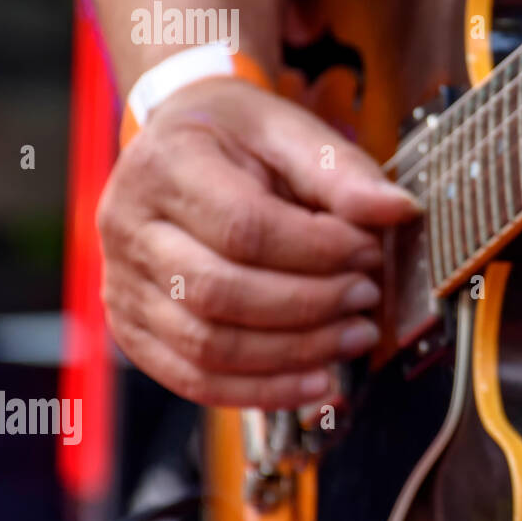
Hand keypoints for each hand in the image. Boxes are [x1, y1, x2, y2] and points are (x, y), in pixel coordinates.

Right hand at [97, 76, 418, 407]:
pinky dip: (260, 390)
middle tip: (367, 297)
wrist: (177, 147)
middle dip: (309, 305)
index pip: (243, 227)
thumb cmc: (238, 138)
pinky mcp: (134, 328)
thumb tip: (399, 209)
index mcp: (164, 165)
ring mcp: (121, 284)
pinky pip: (193, 378)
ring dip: (293, 353)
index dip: (317, 250)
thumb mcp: (288, 130)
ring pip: (207, 345)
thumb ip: (341, 171)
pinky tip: (315, 382)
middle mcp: (127, 228)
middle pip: (219, 292)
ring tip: (354, 337)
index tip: (370, 251)